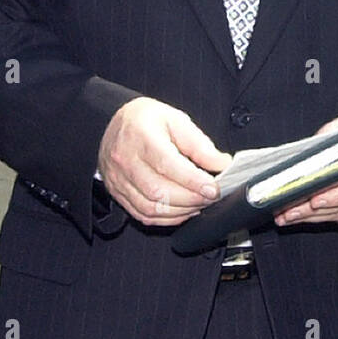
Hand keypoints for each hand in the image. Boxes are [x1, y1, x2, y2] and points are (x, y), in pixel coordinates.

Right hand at [99, 97, 230, 225]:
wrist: (115, 123)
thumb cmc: (146, 120)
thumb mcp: (176, 120)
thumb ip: (199, 144)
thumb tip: (222, 164)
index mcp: (140, 136)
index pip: (167, 164)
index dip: (193, 180)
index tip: (214, 188)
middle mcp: (125, 160)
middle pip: (158, 191)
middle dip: (191, 199)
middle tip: (211, 197)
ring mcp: (118, 180)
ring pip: (150, 208)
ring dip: (181, 211)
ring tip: (200, 203)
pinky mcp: (117, 193)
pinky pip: (142, 215)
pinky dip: (167, 218)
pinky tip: (183, 211)